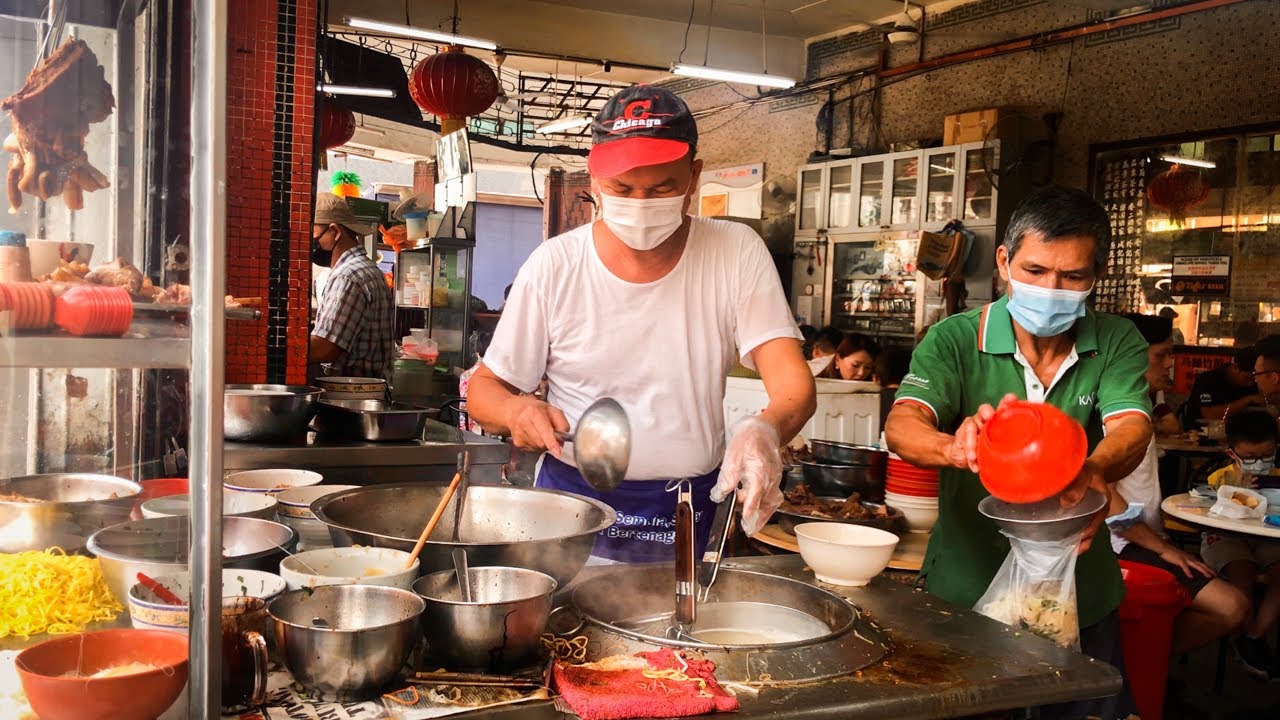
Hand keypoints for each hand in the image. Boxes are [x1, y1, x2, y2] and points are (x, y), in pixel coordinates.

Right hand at [503, 395, 569, 455]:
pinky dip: (537, 446)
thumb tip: (562, 441)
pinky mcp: (517, 443)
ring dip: (544, 444)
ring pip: (539, 448)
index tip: (557, 452)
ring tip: (540, 432)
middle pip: (542, 442)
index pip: (544, 430)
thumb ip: (562, 425)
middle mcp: (524, 422)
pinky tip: (534, 436)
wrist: (516, 411)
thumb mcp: (553, 411)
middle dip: (550, 442)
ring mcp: (519, 434)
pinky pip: (534, 450)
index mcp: (534, 412)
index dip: (552, 442)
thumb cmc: (537, 410)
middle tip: (550, 433)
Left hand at [713, 416, 782, 536]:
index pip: (755, 498)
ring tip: (752, 524)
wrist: (765, 428)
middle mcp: (770, 479)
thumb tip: (721, 495)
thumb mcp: (732, 457)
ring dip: (762, 514)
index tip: (746, 525)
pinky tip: (757, 507)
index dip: (750, 513)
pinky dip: (766, 505)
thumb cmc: (748, 440)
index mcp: (759, 473)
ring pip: (772, 503)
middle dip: (757, 518)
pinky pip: (773, 497)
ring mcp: (775, 479)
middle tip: (747, 529)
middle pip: (766, 505)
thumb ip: (727, 478)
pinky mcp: (776, 479)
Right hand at [944, 393, 1017, 471]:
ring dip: (972, 441)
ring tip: (974, 456)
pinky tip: (973, 463)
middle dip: (986, 411)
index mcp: (996, 421)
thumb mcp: (1000, 450)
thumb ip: (1011, 450)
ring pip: (971, 427)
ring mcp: (972, 425)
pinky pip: (964, 440)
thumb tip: (1033, 461)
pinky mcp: (961, 433)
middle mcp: (984, 419)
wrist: (962, 455)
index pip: (1003, 408)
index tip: (1011, 398)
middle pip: (984, 410)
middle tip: (988, 416)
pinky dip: (968, 452)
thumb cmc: (985, 451)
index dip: (1007, 402)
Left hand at [1060, 460, 1107, 554]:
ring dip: (1073, 539)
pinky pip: (1078, 525)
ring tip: (1057, 547)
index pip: (1094, 527)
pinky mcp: (1083, 512)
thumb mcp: (1087, 475)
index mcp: (1102, 507)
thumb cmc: (1091, 470)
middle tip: (1062, 551)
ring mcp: (1090, 514)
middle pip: (1089, 534)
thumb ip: (1078, 487)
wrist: (1094, 466)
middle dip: (1078, 544)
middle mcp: (1097, 514)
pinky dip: (1070, 531)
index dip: (1084, 537)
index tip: (1073, 544)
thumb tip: (1065, 503)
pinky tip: (1057, 534)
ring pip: (1083, 532)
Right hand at [1156, 544, 1213, 578]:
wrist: (1164, 548)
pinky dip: (1188, 572)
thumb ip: (1185, 562)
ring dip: (1203, 571)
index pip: (1201, 563)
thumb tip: (1188, 567)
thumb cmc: (1170, 553)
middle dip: (1209, 570)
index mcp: (1190, 557)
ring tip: (1208, 576)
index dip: (1207, 568)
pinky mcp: (1179, 561)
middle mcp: (1189, 558)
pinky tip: (1191, 576)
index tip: (1213, 572)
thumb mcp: (1180, 557)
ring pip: (1197, 566)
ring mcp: (1185, 559)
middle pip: (1202, 564)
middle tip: (1215, 575)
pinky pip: (1185, 567)